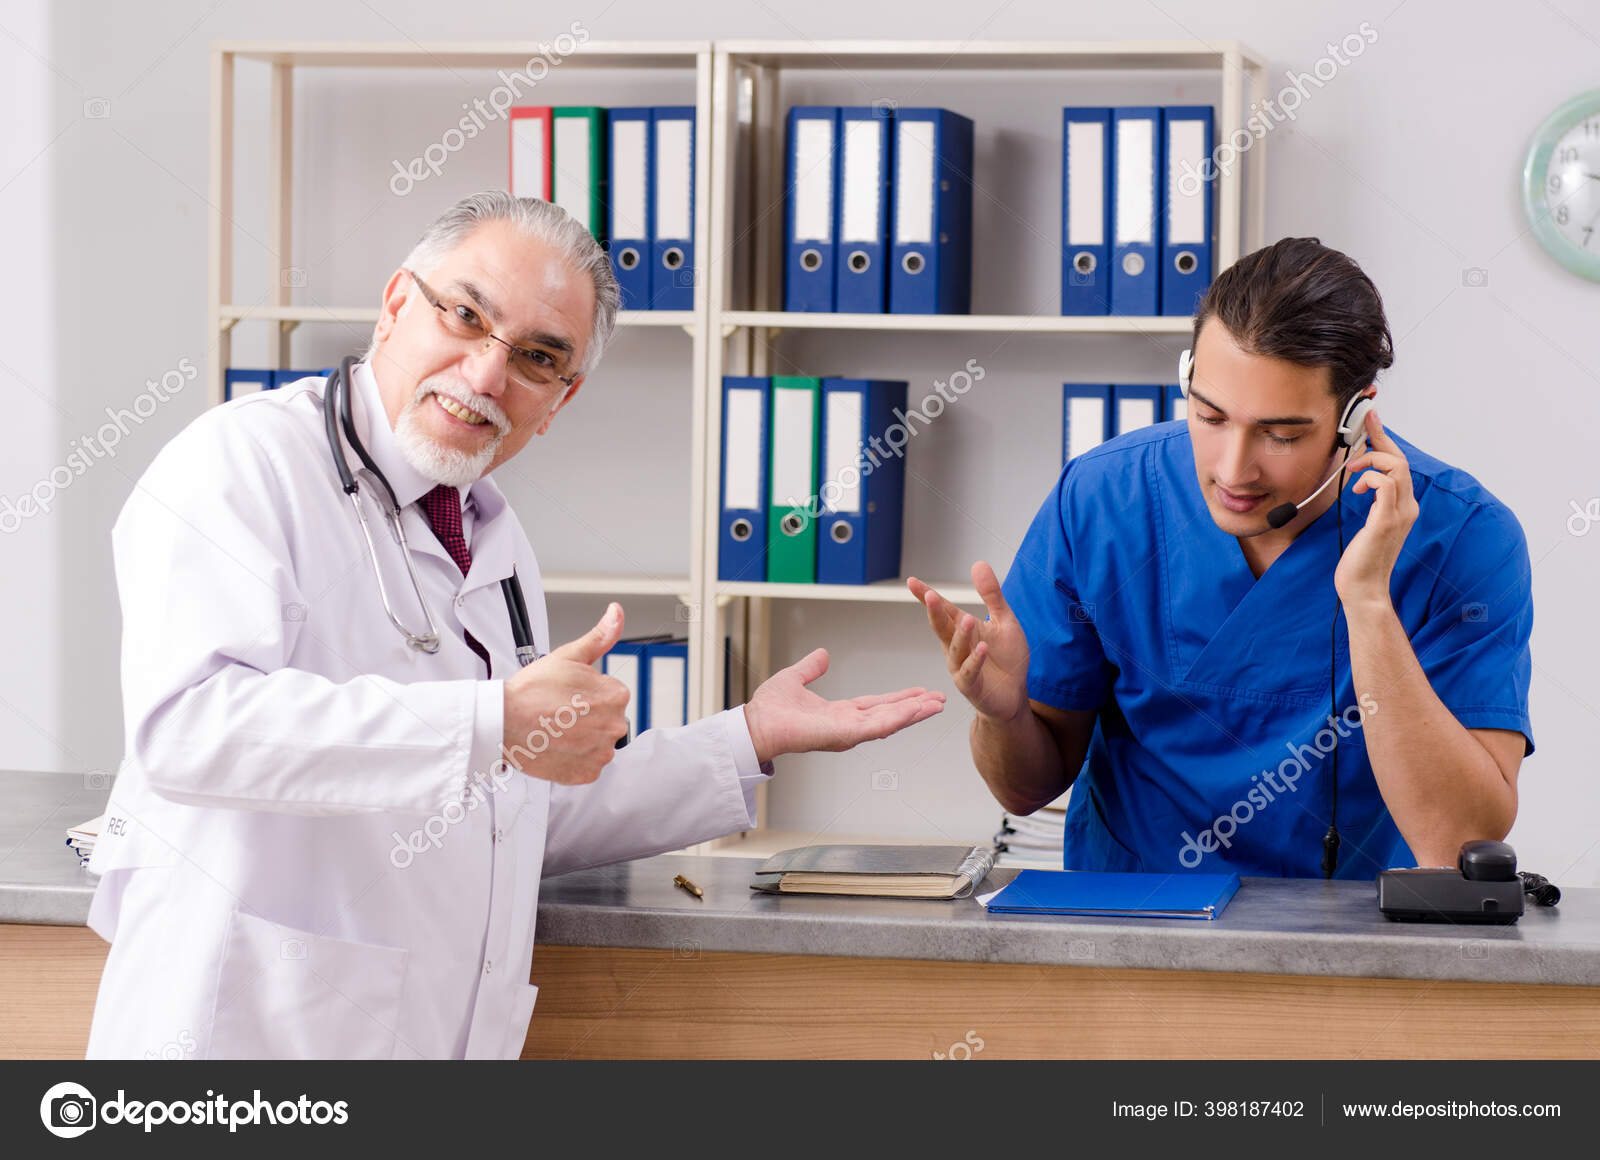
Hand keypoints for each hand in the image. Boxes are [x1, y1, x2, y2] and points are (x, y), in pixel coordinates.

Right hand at [501, 602, 630, 784]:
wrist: (503, 722)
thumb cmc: (531, 690)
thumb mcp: (568, 655)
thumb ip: (600, 636)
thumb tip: (617, 613)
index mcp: (616, 696)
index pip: (611, 695)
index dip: (587, 694)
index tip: (568, 696)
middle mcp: (615, 726)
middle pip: (606, 720)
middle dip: (587, 717)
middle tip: (559, 713)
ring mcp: (601, 752)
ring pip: (597, 743)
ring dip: (581, 739)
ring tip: (556, 730)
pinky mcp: (587, 773)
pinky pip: (588, 765)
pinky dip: (574, 759)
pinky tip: (557, 747)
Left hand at [742, 649, 944, 764]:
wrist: (757, 724)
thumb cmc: (769, 709)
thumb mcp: (794, 679)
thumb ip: (811, 668)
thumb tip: (822, 655)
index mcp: (839, 713)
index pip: (877, 705)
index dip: (900, 699)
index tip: (920, 692)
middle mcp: (848, 725)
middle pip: (890, 714)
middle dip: (916, 707)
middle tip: (940, 699)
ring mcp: (849, 732)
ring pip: (890, 721)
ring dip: (914, 712)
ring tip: (937, 703)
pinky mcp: (845, 736)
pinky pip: (878, 726)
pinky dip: (899, 718)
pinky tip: (917, 710)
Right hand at [908, 562, 1030, 723]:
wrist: (1014, 694)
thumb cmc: (1007, 658)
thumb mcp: (1005, 621)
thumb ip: (992, 595)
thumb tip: (978, 564)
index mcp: (962, 629)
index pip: (942, 610)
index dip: (926, 596)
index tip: (911, 581)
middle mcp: (956, 647)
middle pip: (941, 627)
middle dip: (934, 612)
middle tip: (929, 596)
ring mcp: (960, 667)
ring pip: (955, 649)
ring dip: (960, 635)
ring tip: (967, 618)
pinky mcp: (971, 686)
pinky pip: (970, 671)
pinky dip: (976, 660)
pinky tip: (983, 648)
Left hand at [1334, 408, 1417, 608]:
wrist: (1363, 589)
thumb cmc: (1361, 560)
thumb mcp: (1367, 523)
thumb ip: (1371, 502)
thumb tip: (1361, 480)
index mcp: (1404, 506)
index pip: (1400, 465)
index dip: (1385, 441)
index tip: (1372, 421)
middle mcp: (1408, 508)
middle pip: (1401, 461)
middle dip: (1380, 439)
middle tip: (1363, 426)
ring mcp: (1400, 514)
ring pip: (1397, 468)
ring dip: (1371, 461)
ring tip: (1352, 473)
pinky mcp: (1386, 522)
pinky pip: (1385, 485)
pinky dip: (1370, 478)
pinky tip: (1357, 489)